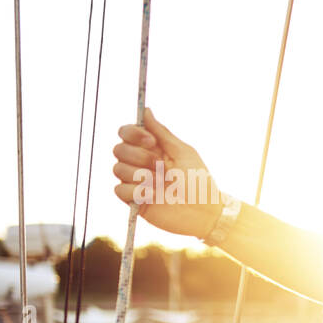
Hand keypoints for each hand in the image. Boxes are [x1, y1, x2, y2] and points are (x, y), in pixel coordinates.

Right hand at [112, 107, 223, 237]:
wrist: (204, 211)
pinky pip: (120, 190)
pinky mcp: (134, 200)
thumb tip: (146, 111)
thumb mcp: (182, 152)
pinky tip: (154, 195)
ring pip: (118, 169)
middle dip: (139, 156)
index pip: (126, 133)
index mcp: (151, 148)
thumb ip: (162, 133)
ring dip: (141, 175)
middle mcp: (140, 163)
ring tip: (162, 183)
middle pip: (118, 149)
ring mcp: (136, 181)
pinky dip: (137, 191)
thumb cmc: (198, 181)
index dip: (133, 134)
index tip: (151, 142)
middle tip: (162, 166)